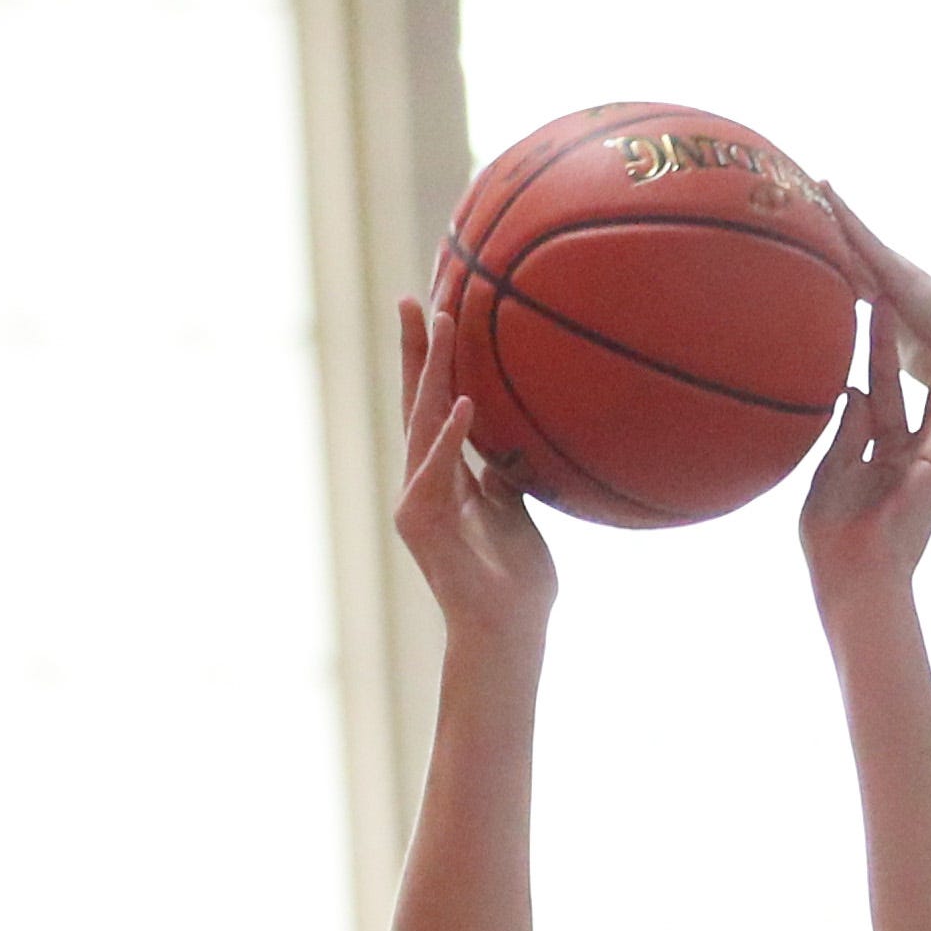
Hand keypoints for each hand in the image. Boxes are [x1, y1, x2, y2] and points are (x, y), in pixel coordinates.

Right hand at [393, 294, 555, 649]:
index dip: (436, 361)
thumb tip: (513, 443)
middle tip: (414, 295)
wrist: (508, 634)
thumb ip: (506, 477)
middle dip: (416, 348)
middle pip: (417, 402)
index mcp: (447, 478)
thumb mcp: (516, 515)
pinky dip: (449, 437)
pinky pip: (438, 470)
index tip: (440, 312)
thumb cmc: (516, 585)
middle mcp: (424, 482)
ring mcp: (417, 501)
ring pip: (422, 423)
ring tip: (439, 322)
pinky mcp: (419, 523)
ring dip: (431, 372)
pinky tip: (462, 401)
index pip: (437, 406)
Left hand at [801, 294, 930, 603]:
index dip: (882, 342)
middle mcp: (916, 448)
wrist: (852, 580)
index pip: (885, 384)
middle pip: (930, 377)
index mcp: (885, 450)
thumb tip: (852, 390)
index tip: (878, 300)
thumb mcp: (832, 473)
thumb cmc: (836, 542)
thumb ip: (847, 433)